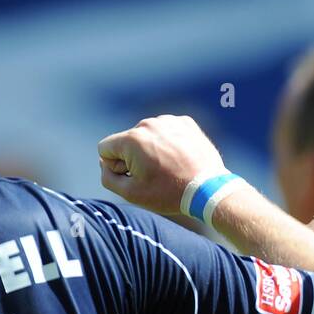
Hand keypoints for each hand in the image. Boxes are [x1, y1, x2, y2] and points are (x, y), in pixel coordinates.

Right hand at [98, 115, 225, 214]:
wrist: (208, 189)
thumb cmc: (169, 193)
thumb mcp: (131, 193)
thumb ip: (108, 177)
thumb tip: (105, 162)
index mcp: (132, 139)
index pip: (105, 149)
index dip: (116, 166)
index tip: (135, 176)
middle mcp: (148, 123)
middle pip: (127, 141)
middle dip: (134, 157)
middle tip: (156, 175)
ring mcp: (168, 121)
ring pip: (147, 135)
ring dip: (152, 149)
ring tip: (170, 167)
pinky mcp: (185, 122)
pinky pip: (166, 131)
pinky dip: (169, 143)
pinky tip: (180, 157)